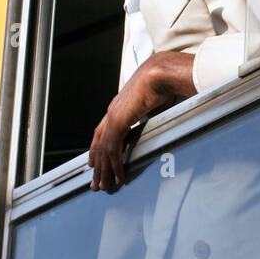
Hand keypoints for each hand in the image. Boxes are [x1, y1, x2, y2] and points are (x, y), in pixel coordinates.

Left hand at [89, 51, 194, 191]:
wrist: (162, 72)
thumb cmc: (164, 81)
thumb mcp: (157, 101)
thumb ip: (154, 112)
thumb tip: (162, 117)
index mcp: (119, 106)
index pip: (102, 131)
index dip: (98, 148)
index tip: (95, 162)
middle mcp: (112, 112)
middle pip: (98, 143)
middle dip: (97, 165)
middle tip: (95, 182)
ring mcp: (113, 117)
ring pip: (104, 150)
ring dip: (104, 170)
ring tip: (103, 186)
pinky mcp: (119, 122)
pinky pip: (113, 149)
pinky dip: (114, 165)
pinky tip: (117, 176)